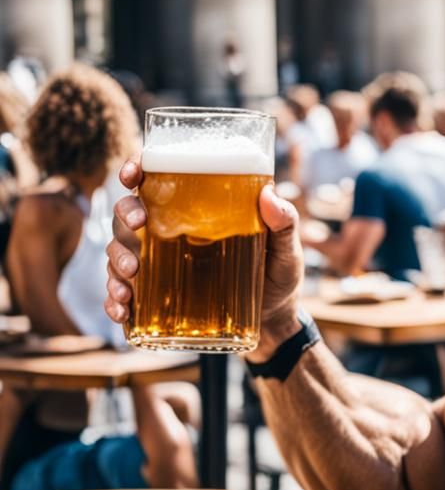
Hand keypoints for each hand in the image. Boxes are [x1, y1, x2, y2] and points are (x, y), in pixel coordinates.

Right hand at [105, 158, 305, 357]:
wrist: (273, 320)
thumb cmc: (278, 275)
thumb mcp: (286, 249)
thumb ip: (284, 223)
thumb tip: (270, 194)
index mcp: (196, 209)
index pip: (157, 180)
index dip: (136, 169)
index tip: (132, 175)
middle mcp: (171, 232)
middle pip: (129, 212)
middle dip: (124, 216)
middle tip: (138, 226)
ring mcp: (160, 264)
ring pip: (120, 250)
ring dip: (116, 260)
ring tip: (131, 278)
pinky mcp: (156, 296)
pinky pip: (124, 293)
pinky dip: (115, 300)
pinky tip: (122, 310)